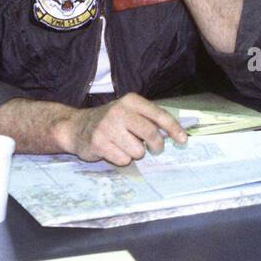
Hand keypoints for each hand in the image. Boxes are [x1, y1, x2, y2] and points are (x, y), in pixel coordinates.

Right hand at [61, 93, 187, 165]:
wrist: (77, 126)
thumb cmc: (111, 121)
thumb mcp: (130, 112)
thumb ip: (150, 119)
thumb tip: (177, 134)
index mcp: (131, 101)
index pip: (159, 115)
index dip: (173, 129)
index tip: (183, 140)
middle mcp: (119, 111)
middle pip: (150, 134)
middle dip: (156, 146)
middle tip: (155, 149)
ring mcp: (107, 127)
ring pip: (137, 150)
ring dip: (135, 153)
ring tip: (124, 145)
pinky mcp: (98, 143)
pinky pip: (123, 159)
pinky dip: (121, 159)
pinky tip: (112, 150)